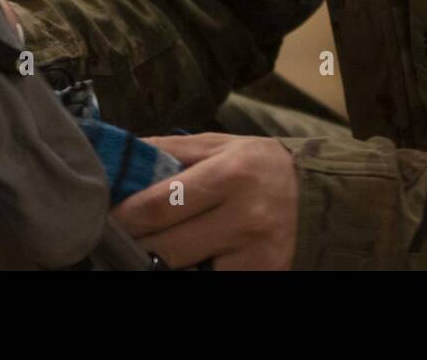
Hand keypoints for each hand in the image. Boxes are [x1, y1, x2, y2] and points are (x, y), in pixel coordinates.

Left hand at [110, 133, 298, 270]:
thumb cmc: (259, 166)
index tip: (107, 219)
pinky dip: (197, 272)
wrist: (319, 197)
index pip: (158, 205)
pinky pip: (211, 281)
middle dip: (138, 243)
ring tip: (166, 244)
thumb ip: (169, 149)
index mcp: (230, 173)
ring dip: (165, 261)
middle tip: (126, 237)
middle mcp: (244, 216)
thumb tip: (118, 156)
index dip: (124, 217)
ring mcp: (254, 253)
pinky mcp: (262, 276)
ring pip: (183, 272)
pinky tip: (200, 258)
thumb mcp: (220, 145)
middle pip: (165, 247)